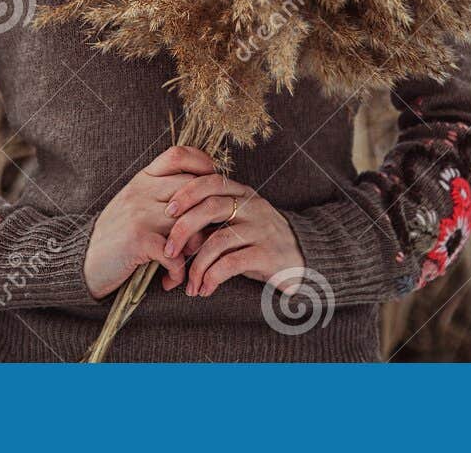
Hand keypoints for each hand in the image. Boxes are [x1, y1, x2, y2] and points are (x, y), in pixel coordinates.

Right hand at [83, 145, 218, 299]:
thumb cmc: (115, 235)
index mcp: (142, 179)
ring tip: (188, 261)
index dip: (202, 164)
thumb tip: (201, 194)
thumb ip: (160, 193)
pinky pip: (175, 253)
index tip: (212, 185)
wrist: (83, 262)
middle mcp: (141, 191)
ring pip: (189, 221)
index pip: (177, 155)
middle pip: (191, 188)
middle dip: (207, 212)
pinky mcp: (139, 240)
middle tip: (207, 235)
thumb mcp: (134, 203)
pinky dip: (178, 271)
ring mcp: (140, 214)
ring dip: (195, 247)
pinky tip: (171, 279)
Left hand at [160, 171, 305, 296]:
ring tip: (188, 283)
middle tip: (169, 251)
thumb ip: (212, 219)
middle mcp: (252, 207)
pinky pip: (231, 264)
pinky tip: (205, 289)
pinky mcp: (267, 254)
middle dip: (182, 229)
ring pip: (218, 240)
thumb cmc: (260, 239)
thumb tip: (171, 232)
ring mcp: (261, 230)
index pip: (211, 182)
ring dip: (196, 264)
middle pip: (210, 207)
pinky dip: (212, 277)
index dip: (186, 193)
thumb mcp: (239, 221)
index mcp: (242, 193)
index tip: (167, 211)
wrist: (303, 257)